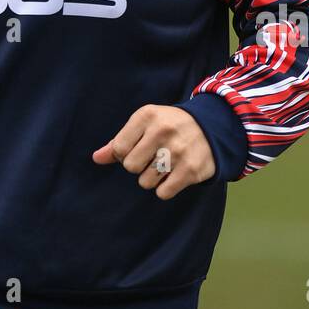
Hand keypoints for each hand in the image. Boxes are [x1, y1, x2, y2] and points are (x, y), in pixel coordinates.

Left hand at [92, 105, 216, 199]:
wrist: (212, 127)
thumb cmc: (169, 126)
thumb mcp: (144, 124)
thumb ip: (119, 141)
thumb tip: (96, 158)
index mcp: (147, 116)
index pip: (119, 149)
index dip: (124, 154)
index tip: (137, 148)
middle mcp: (162, 131)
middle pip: (130, 166)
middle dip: (138, 166)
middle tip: (152, 157)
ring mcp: (177, 151)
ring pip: (145, 182)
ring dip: (152, 178)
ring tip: (164, 164)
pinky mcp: (190, 170)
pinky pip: (163, 192)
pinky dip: (165, 188)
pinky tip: (174, 174)